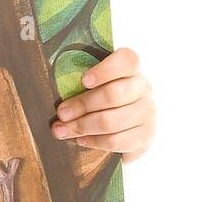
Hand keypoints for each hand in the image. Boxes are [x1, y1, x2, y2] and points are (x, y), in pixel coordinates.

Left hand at [50, 47, 154, 163]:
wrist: (126, 131)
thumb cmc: (102, 101)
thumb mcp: (95, 86)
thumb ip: (82, 84)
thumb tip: (54, 91)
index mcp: (131, 69)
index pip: (127, 60)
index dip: (105, 70)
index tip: (84, 81)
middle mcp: (143, 88)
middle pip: (113, 95)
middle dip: (82, 105)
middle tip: (61, 113)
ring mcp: (147, 113)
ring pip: (111, 121)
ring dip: (82, 126)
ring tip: (61, 130)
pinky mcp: (144, 137)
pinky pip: (115, 141)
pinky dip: (93, 141)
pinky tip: (80, 140)